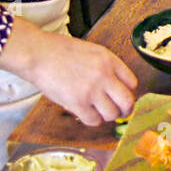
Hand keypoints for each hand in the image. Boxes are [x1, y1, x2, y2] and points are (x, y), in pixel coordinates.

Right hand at [0, 19, 136, 125]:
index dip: (128, 92)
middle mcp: (104, 75)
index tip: (122, 96)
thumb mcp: (91, 51)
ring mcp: (92, 90)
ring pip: (112, 114)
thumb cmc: (59, 50)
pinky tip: (86, 114)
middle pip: (127, 101)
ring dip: (106, 116)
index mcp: (109, 60)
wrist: (38, 53)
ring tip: (98, 112)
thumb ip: (104, 66)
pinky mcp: (77, 103)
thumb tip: (113, 85)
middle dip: (125, 110)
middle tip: (120, 112)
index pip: (132, 83)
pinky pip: (93, 120)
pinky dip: (92, 120)